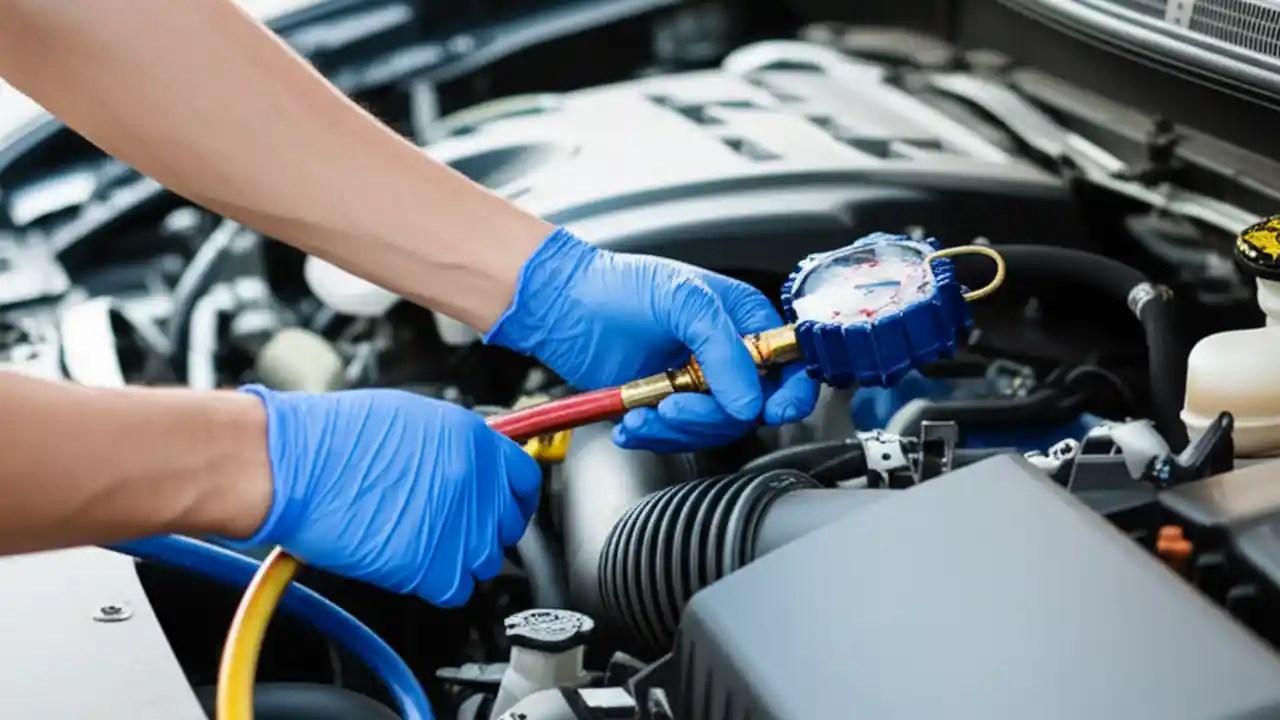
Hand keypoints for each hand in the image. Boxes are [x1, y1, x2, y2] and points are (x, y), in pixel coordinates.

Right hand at [233, 385, 540, 606]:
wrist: (293, 465)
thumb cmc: (332, 438)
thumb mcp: (413, 418)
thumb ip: (454, 445)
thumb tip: (469, 465)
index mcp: (474, 440)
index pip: (524, 480)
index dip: (512, 498)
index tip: (502, 507)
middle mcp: (474, 483)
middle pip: (508, 526)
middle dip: (485, 531)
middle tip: (450, 528)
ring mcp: (456, 525)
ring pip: (484, 562)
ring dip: (458, 559)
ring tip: (419, 542)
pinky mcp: (430, 564)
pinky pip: (455, 589)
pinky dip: (436, 584)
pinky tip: (409, 563)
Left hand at [486, 228, 818, 451]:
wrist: (560, 305)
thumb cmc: (617, 285)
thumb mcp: (681, 300)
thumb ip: (722, 349)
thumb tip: (751, 399)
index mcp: (743, 319)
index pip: (789, 365)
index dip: (790, 392)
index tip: (773, 409)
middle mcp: (724, 354)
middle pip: (751, 408)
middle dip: (712, 415)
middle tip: (675, 405)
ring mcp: (695, 382)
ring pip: (713, 429)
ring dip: (677, 428)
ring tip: (643, 411)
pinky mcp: (664, 404)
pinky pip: (676, 437)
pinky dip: (653, 435)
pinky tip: (632, 421)